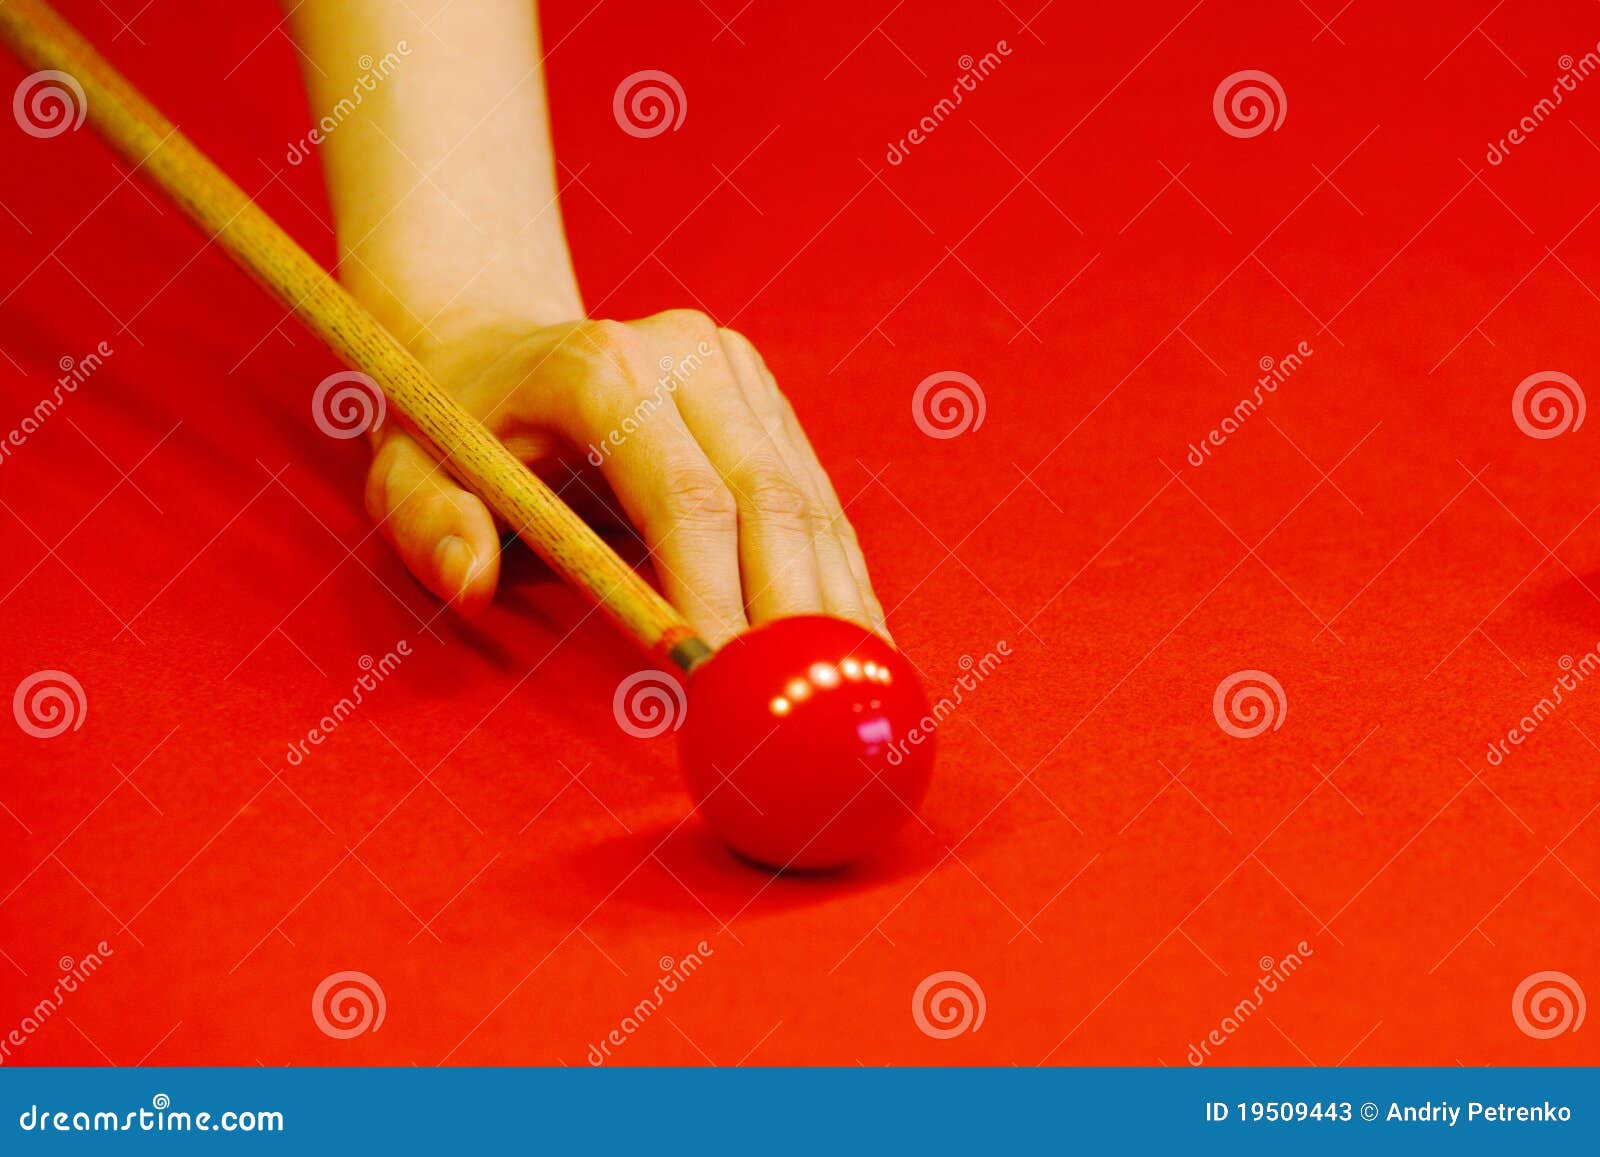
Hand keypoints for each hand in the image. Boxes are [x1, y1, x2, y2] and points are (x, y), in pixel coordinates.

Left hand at [366, 310, 886, 647]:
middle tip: (810, 709)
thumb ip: (432, 527)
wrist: (498, 347)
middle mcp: (689, 356)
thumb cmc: (455, 429)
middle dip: (796, 616)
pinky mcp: (769, 403)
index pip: (689, 500)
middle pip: (772, 502)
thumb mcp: (408, 473)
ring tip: (856, 689)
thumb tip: (473, 581)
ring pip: (810, 504)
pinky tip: (852, 642)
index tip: (732, 684)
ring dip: (835, 603)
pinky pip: (816, 501)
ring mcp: (739, 375)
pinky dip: (836, 577)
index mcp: (604, 368)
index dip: (720, 596)